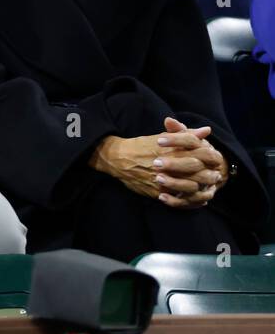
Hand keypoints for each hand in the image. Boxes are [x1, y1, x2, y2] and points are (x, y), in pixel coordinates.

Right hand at [90, 118, 224, 208]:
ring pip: (190, 187)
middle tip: (216, 176)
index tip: (216, 160)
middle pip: (199, 172)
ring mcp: (162, 180)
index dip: (212, 157)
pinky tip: (197, 200)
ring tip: (208, 188)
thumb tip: (206, 131)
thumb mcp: (162, 137)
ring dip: (202, 189)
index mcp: (171, 149)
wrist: (117, 159)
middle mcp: (168, 165)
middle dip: (210, 175)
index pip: (200, 153)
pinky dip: (190, 202)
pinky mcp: (156, 192)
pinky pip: (177, 201)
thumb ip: (186, 134)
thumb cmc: (140, 146)